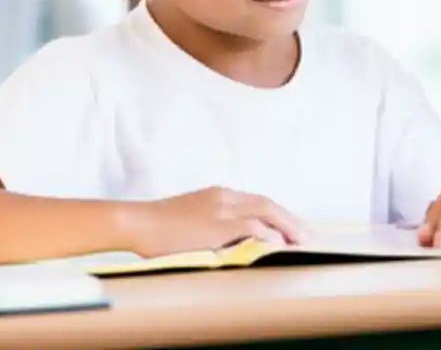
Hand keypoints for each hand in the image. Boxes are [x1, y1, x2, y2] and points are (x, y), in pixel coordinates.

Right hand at [120, 186, 307, 258]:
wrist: (136, 222)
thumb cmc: (155, 226)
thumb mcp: (188, 218)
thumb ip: (210, 224)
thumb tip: (225, 241)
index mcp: (217, 195)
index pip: (256, 201)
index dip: (276, 214)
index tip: (288, 226)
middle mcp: (224, 197)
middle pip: (267, 204)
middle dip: (289, 219)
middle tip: (304, 235)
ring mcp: (221, 209)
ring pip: (265, 212)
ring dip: (286, 227)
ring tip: (299, 241)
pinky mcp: (217, 225)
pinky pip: (252, 228)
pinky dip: (268, 235)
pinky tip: (278, 245)